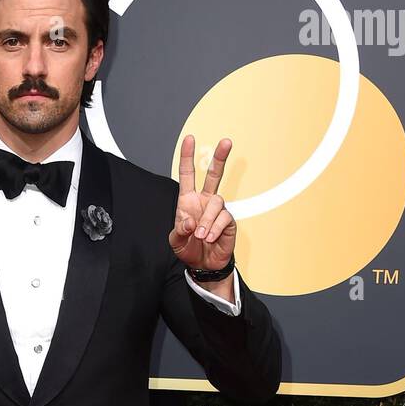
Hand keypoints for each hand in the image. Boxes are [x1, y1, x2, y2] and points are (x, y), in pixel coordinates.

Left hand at [169, 134, 235, 271]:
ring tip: (200, 236)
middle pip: (214, 174)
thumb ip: (180, 230)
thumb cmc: (189, 249)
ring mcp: (217, 211)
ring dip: (207, 220)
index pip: (188, 175)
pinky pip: (224, 218)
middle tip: (226, 142)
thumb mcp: (176, 241)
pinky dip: (215, 229)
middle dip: (219, 158)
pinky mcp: (228, 221)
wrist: (203, 265)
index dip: (188, 157)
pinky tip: (209, 239)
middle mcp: (204, 201)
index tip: (190, 140)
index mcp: (188, 201)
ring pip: (217, 202)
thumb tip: (190, 221)